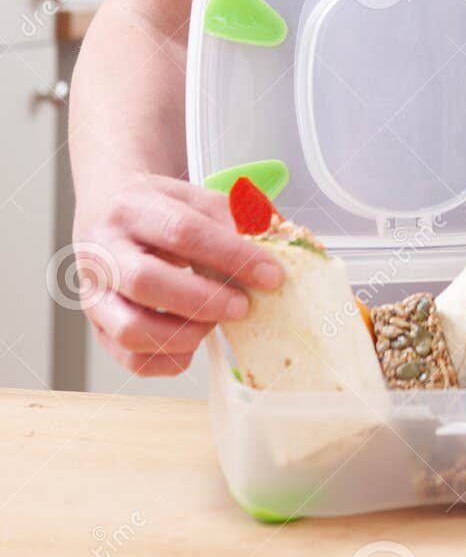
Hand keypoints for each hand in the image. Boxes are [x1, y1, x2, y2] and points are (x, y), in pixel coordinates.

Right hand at [72, 173, 284, 377]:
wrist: (105, 211)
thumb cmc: (157, 207)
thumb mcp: (194, 198)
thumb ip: (236, 218)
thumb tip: (282, 244)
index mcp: (132, 209)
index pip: (182, 232)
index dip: (231, 255)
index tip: (270, 274)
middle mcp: (103, 252)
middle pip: (146, 282)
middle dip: (204, 301)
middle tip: (243, 307)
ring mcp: (93, 294)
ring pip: (131, 330)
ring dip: (184, 335)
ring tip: (213, 323)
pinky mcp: (96, 327)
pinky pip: (130, 358)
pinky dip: (169, 359)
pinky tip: (192, 342)